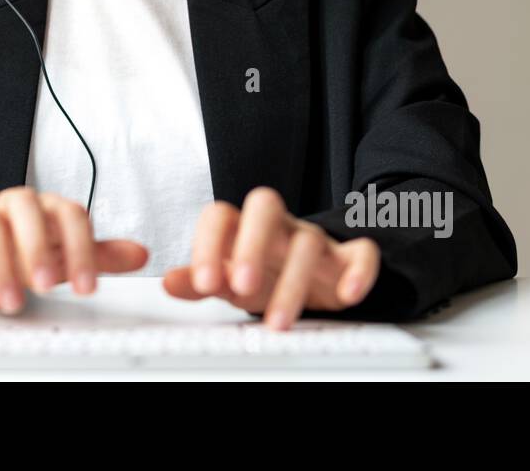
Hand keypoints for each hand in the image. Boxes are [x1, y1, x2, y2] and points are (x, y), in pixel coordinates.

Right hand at [0, 186, 147, 313]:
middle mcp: (11, 207)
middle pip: (25, 210)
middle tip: (47, 286)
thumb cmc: (19, 243)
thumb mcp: (59, 250)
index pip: (69, 214)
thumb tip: (141, 254)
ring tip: (9, 301)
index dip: (82, 249)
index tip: (89, 288)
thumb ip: (97, 253)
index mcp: (44, 208)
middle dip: (37, 248)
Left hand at [162, 186, 380, 330]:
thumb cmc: (261, 275)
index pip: (220, 214)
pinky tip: (347, 296)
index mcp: (241, 227)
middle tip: (240, 286)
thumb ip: (198, 280)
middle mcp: (277, 226)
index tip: (204, 283)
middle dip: (251, 244)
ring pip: (308, 241)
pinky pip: (361, 251)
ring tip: (277, 323)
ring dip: (293, 282)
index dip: (209, 244)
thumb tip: (168, 281)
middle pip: (265, 206)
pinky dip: (358, 272)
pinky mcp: (348, 257)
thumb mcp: (226, 281)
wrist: (311, 279)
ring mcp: (314, 238)